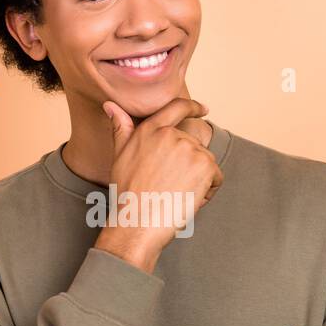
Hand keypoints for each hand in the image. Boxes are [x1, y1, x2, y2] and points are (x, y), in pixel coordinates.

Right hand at [95, 97, 222, 270]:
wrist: (137, 220)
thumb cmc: (127, 193)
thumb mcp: (119, 156)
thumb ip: (120, 128)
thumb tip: (110, 105)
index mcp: (151, 129)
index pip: (177, 107)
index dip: (193, 106)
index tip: (203, 109)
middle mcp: (172, 134)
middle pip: (194, 146)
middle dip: (188, 167)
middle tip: (168, 187)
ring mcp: (190, 148)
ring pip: (205, 163)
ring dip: (197, 180)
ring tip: (175, 195)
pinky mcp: (205, 164)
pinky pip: (215, 178)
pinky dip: (207, 192)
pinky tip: (187, 200)